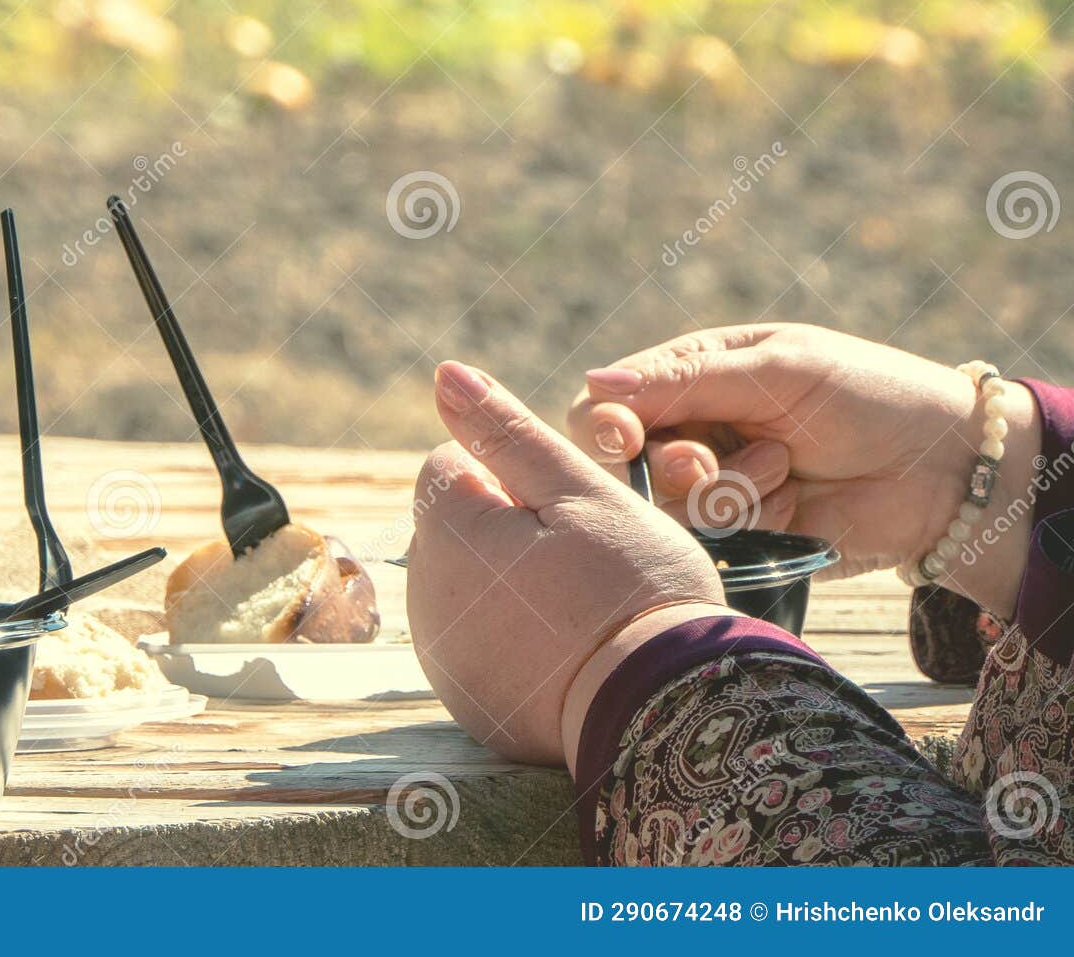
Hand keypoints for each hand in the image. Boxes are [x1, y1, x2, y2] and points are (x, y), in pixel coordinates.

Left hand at [407, 361, 726, 770]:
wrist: (664, 714)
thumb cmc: (633, 591)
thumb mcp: (579, 493)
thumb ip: (505, 431)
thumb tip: (445, 373)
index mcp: (444, 533)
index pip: (450, 466)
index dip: (513, 478)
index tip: (567, 516)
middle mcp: (423, 596)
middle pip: (458, 527)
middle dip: (509, 531)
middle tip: (583, 566)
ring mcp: (441, 654)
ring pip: (470, 585)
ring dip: (512, 585)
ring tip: (581, 613)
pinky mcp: (466, 700)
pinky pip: (483, 644)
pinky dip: (517, 641)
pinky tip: (569, 655)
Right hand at [566, 324, 1041, 617]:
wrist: (946, 470)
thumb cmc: (867, 395)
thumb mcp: (777, 371)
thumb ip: (685, 381)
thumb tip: (594, 383)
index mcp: (690, 377)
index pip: (605, 404)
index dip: (602, 424)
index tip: (622, 438)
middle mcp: (692, 433)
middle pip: (627, 466)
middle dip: (673, 466)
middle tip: (711, 463)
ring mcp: (715, 491)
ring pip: (667, 511)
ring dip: (726, 492)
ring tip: (785, 469)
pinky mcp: (741, 540)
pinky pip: (712, 544)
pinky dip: (753, 521)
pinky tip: (797, 503)